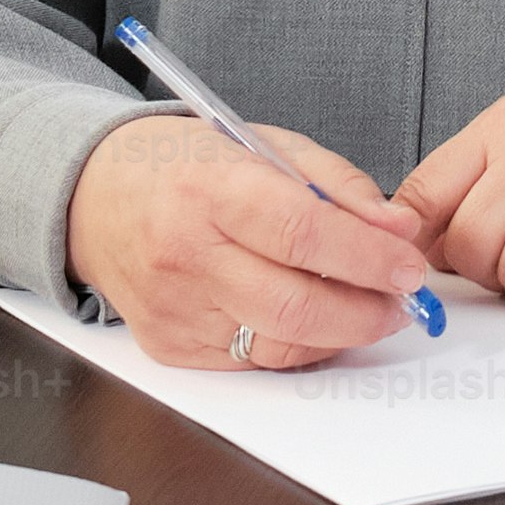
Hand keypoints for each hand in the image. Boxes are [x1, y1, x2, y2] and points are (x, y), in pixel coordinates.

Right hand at [68, 117, 440, 371]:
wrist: (94, 198)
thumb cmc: (182, 167)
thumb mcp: (263, 145)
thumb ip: (337, 185)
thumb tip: (397, 229)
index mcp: (208, 188)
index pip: (303, 233)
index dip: (368, 257)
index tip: (409, 266)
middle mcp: (185, 254)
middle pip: (296, 304)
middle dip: (367, 311)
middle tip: (400, 301)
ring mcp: (175, 308)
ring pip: (281, 342)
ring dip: (339, 333)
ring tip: (364, 308)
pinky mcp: (170, 345)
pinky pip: (254, 359)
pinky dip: (296, 344)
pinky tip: (309, 318)